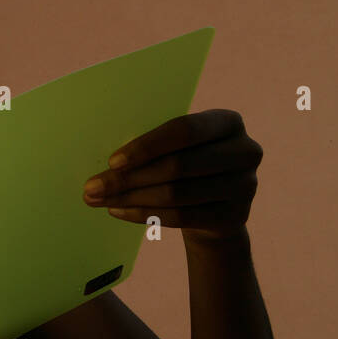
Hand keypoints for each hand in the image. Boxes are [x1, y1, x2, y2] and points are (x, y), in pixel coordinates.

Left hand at [82, 108, 262, 242]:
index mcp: (227, 121)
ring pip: (176, 194)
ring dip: (130, 198)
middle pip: (177, 165)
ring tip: (98, 201)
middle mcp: (245, 150)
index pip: (184, 130)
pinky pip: (181, 217)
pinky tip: (118, 212)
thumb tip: (105, 160)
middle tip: (92, 187)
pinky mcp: (236, 216)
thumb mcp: (173, 147)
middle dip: (128, 178)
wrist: (213, 207)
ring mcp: (245, 185)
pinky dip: (143, 215)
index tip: (112, 161)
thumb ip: (151, 144)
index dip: (146, 146)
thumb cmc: (183, 164)